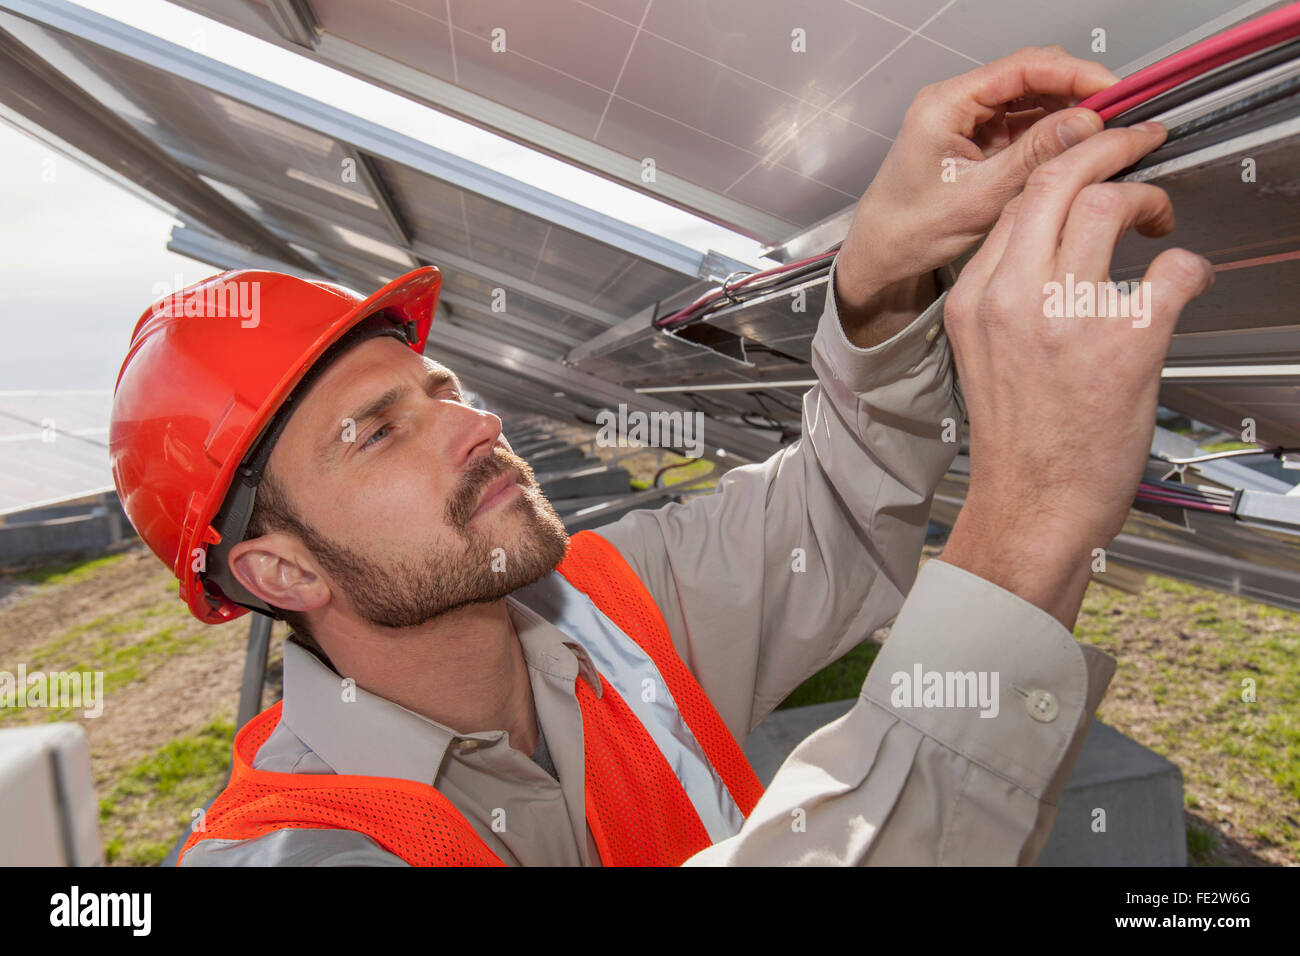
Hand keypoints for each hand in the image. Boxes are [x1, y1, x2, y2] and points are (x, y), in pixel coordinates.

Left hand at [834, 46, 1117, 344]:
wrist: (882, 253)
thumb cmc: (910, 229)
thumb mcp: (980, 196)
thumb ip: (1034, 157)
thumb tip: (1086, 123)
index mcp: (946, 105)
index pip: (1022, 68)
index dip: (1074, 74)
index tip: (1114, 91)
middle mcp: (956, 103)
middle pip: (1031, 76)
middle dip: (1077, 91)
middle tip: (1117, 115)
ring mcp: (968, 119)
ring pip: (1032, 99)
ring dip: (1068, 112)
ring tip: (1102, 135)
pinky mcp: (977, 138)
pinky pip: (1024, 123)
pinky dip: (1052, 132)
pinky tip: (1075, 148)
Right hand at [938, 121, 1213, 628]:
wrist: (1031, 506)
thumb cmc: (1016, 442)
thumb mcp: (983, 354)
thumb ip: (1007, 296)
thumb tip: (1054, 246)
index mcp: (975, 299)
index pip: (1015, 203)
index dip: (1061, 167)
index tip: (1088, 162)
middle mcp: (1012, 297)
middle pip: (1056, 182)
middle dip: (1106, 148)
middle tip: (1137, 146)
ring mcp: (1066, 316)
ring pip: (1108, 205)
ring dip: (1146, 199)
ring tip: (1158, 220)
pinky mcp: (1124, 342)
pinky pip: (1172, 269)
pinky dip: (1189, 265)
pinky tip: (1185, 279)